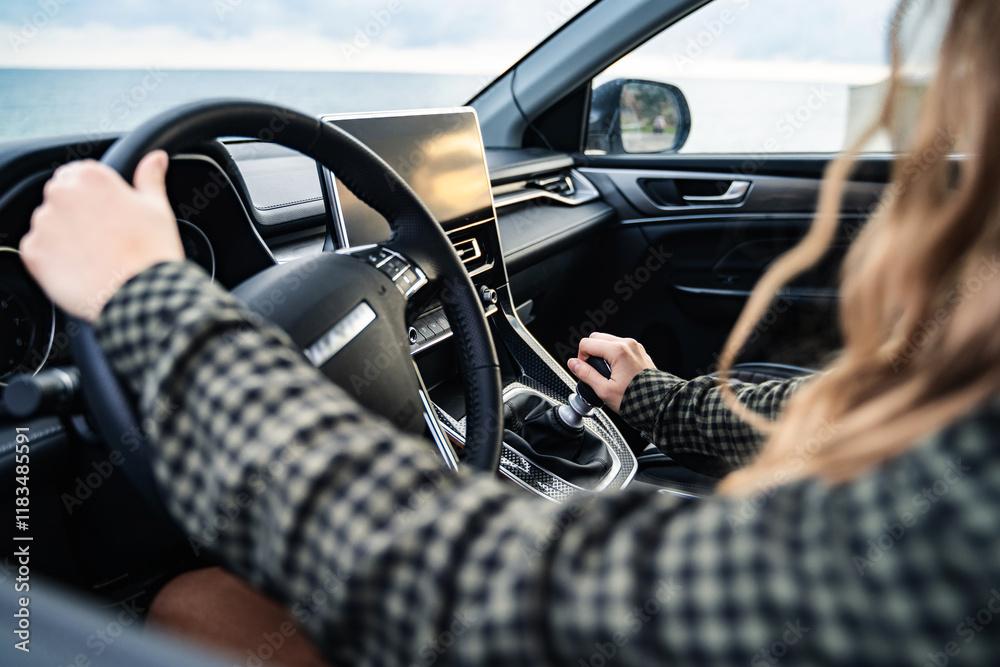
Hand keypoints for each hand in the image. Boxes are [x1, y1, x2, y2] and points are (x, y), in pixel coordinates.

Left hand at [21, 151, 183, 321]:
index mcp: (90, 177)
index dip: (95, 195)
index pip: (79, 173)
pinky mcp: (33, 253)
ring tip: (95, 256)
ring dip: (65, 235)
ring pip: (49, 224)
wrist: (140, 296)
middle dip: (77, 213)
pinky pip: (39, 251)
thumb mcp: (157, 209)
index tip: (107, 212)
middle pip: (61, 197)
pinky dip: (55, 260)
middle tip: (104, 236)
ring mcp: (43, 224)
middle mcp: (60, 195)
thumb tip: (155, 158)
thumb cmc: (152, 252)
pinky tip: (82, 268)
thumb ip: (149, 178)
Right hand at [568, 333, 655, 412]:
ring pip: (608, 340)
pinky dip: (613, 355)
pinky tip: (616, 371)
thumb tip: (573, 364)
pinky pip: (620, 346)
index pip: (587, 343)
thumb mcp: (604, 390)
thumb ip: (586, 374)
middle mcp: (627, 344)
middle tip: (593, 371)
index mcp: (618, 351)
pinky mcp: (640, 352)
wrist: (658, 404)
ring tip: (606, 373)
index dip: (581, 358)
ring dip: (601, 353)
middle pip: (596, 338)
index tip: (585, 370)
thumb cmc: (635, 399)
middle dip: (590, 352)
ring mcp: (635, 347)